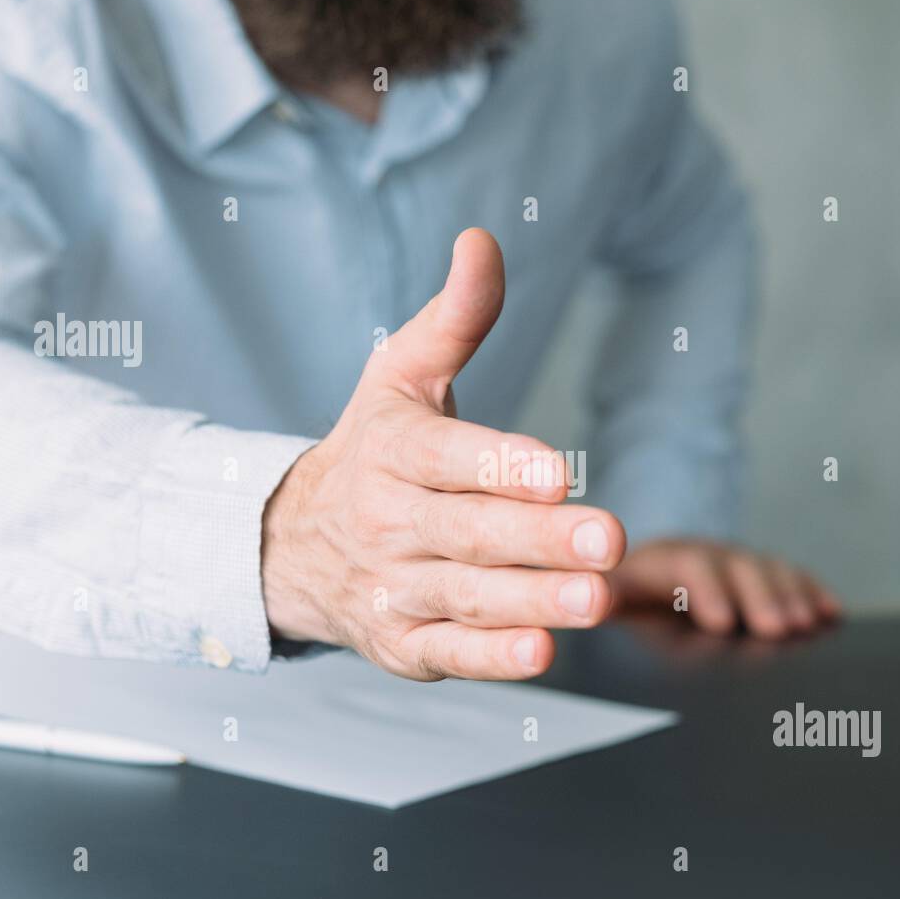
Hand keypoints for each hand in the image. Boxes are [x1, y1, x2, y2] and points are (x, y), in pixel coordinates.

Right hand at [261, 229, 625, 680]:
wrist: (289, 542)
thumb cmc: (372, 450)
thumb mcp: (400, 377)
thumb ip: (454, 319)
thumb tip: (484, 240)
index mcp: (392, 450)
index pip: (448, 458)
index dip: (501, 466)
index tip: (558, 471)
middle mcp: (387, 521)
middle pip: (469, 532)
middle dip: (541, 539)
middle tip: (610, 539)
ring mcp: (392, 587)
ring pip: (466, 596)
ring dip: (532, 601)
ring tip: (594, 599)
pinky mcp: (401, 643)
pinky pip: (449, 651)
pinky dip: (491, 658)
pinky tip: (540, 653)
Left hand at [607, 538, 840, 638]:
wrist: (634, 584)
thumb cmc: (620, 606)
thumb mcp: (605, 601)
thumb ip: (601, 599)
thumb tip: (594, 601)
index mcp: (655, 561)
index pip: (685, 564)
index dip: (706, 589)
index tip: (720, 622)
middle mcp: (699, 555)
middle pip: (734, 565)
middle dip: (759, 596)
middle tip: (777, 629)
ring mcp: (732, 562)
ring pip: (765, 569)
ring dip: (790, 596)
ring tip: (806, 624)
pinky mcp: (756, 574)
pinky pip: (789, 577)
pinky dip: (810, 593)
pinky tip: (830, 613)